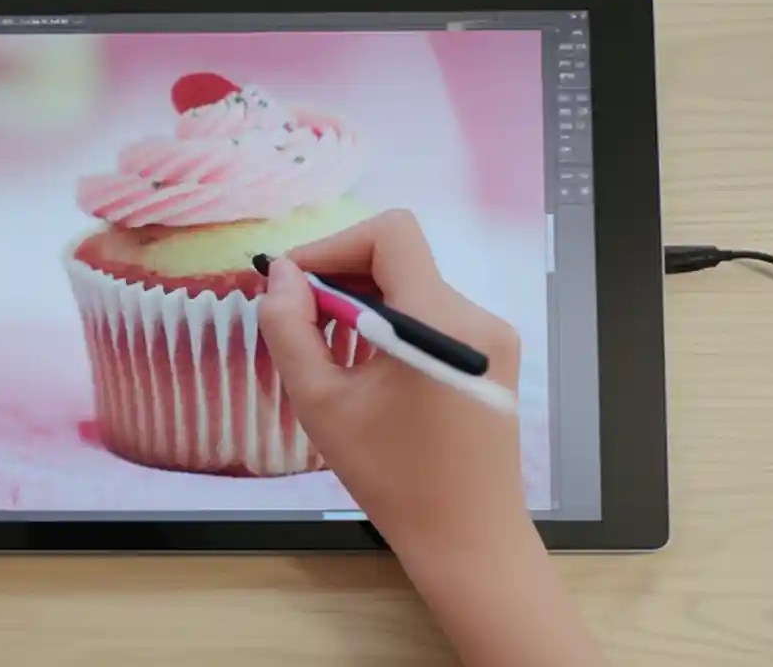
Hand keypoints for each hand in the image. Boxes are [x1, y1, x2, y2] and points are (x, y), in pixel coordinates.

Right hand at [258, 209, 526, 551]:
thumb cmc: (391, 478)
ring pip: (413, 288)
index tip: (294, 286)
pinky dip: (391, 328)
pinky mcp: (493, 357)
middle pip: (399, 260)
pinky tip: (367, 371)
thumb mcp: (322, 403)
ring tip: (330, 354)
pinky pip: (432, 317)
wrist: (467, 537)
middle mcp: (476, 316)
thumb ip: (290, 329)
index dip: (333, 246)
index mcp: (439, 320)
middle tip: (299, 323)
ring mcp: (492, 336)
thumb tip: (279, 275)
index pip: (389, 233)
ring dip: (364, 306)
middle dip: (341, 279)